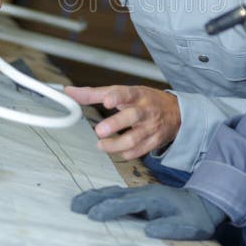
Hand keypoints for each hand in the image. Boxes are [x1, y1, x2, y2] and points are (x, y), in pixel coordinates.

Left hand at [65, 85, 180, 159]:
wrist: (176, 113)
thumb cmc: (145, 100)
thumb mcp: (124, 92)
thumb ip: (95, 94)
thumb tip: (69, 92)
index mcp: (137, 94)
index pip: (127, 93)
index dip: (117, 97)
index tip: (107, 101)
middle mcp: (145, 110)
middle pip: (132, 116)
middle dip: (116, 124)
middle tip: (100, 130)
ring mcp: (151, 127)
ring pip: (134, 139)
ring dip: (115, 145)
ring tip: (101, 145)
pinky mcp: (154, 142)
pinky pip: (138, 151)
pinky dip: (126, 153)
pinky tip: (118, 150)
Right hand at [71, 184, 225, 239]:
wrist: (204, 204)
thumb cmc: (196, 218)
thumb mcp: (188, 227)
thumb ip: (169, 228)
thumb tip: (149, 230)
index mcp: (155, 199)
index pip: (129, 203)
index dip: (110, 209)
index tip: (93, 215)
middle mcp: (145, 193)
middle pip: (116, 194)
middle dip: (95, 199)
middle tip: (74, 206)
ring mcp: (142, 193)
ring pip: (115, 193)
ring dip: (95, 196)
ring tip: (77, 202)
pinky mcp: (141, 197)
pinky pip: (119, 196)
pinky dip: (104, 197)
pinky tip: (94, 200)